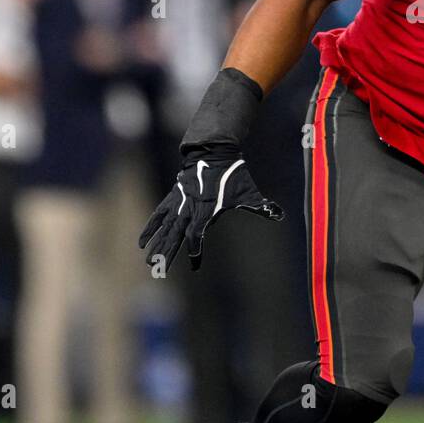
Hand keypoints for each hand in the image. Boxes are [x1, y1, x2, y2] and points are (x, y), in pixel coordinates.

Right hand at [139, 148, 282, 271]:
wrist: (212, 152)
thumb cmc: (232, 174)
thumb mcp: (248, 191)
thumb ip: (262, 206)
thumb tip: (280, 215)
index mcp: (206, 209)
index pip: (197, 234)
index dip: (196, 250)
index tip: (195, 264)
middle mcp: (189, 208)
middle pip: (176, 235)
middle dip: (168, 253)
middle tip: (159, 271)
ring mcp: (179, 203)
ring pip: (165, 228)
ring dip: (157, 244)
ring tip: (148, 261)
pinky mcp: (173, 198)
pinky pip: (158, 215)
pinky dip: (151, 228)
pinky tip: (143, 242)